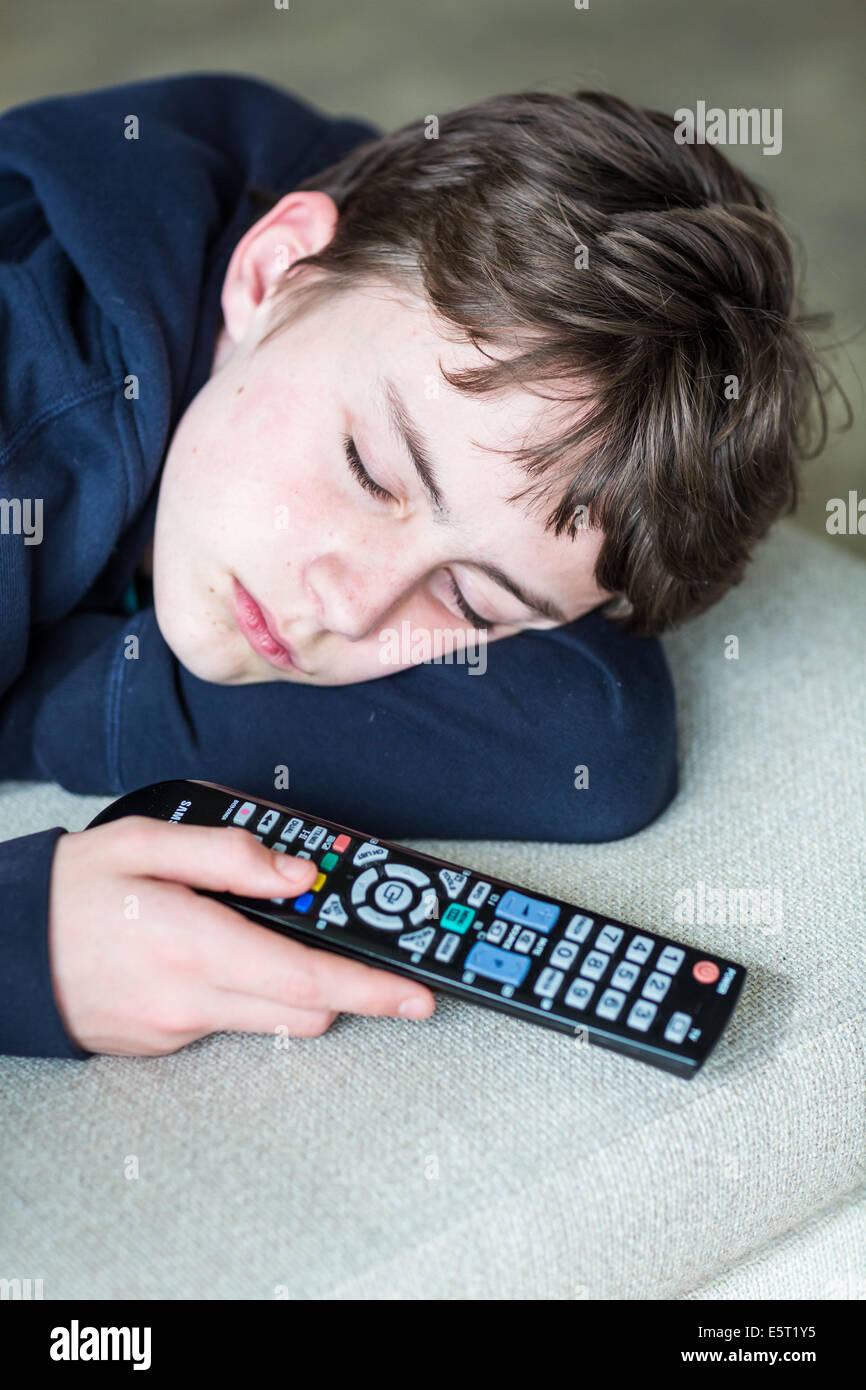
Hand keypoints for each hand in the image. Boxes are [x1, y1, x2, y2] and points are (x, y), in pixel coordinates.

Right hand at [48, 816, 434, 1055]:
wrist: (1, 947)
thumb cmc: (69, 891)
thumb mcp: (144, 842)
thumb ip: (228, 853)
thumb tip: (296, 875)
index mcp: (194, 946)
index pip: (306, 980)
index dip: (371, 990)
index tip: (415, 995)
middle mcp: (190, 1001)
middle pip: (302, 1011)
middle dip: (338, 983)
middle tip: (345, 944)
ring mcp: (175, 1031)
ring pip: (268, 1019)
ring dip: (285, 983)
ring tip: (252, 931)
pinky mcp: (162, 1045)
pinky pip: (227, 1022)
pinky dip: (240, 991)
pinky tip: (208, 952)